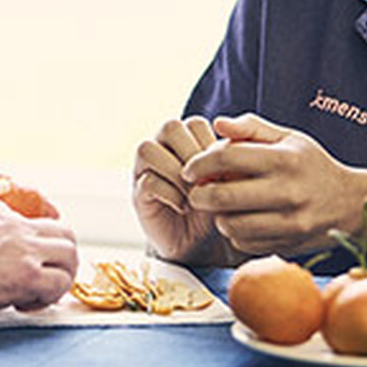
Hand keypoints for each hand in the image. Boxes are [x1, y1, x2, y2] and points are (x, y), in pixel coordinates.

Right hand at [0, 201, 78, 313]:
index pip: (34, 222)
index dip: (38, 244)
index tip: (29, 262)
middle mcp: (17, 226)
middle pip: (64, 232)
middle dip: (63, 255)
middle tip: (50, 275)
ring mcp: (26, 250)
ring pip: (70, 255)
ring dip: (62, 275)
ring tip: (42, 292)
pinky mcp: (29, 276)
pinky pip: (59, 284)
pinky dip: (50, 297)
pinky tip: (26, 304)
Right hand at [132, 116, 223, 262]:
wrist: (200, 242)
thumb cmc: (215, 207)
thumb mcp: (228, 181)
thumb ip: (227, 160)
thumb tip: (226, 144)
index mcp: (186, 139)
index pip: (194, 123)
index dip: (209, 144)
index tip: (222, 172)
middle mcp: (162, 147)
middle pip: (169, 128)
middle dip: (192, 154)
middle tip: (206, 181)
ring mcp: (145, 169)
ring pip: (148, 149)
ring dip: (176, 172)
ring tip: (193, 195)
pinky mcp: (137, 193)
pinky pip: (147, 181)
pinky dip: (170, 194)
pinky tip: (183, 207)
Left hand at [183, 113, 365, 255]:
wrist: (351, 204)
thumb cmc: (311, 165)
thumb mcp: (288, 137)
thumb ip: (252, 127)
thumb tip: (217, 124)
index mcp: (284, 160)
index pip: (226, 158)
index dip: (199, 163)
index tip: (189, 169)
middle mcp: (288, 192)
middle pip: (222, 196)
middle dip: (199, 194)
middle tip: (195, 192)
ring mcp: (289, 223)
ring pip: (230, 225)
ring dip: (217, 216)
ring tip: (221, 207)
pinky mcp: (288, 244)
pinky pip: (245, 244)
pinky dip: (235, 234)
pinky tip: (241, 221)